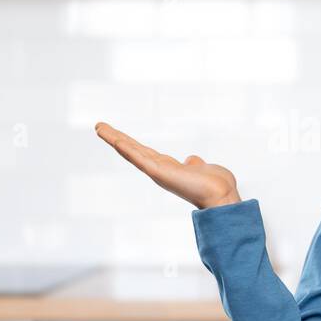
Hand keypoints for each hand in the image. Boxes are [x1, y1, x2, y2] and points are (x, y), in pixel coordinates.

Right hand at [95, 121, 241, 209]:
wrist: (221, 195)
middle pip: (133, 150)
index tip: (117, 135)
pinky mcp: (160, 174)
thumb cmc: (216, 185)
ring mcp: (158, 172)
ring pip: (132, 152)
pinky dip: (128, 150)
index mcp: (167, 168)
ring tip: (100, 127)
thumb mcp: (202, 168)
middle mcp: (159, 170)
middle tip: (99, 126)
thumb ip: (194, 164)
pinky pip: (141, 160)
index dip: (130, 143)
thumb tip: (191, 160)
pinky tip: (117, 140)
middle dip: (115, 138)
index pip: (144, 152)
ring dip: (115, 139)